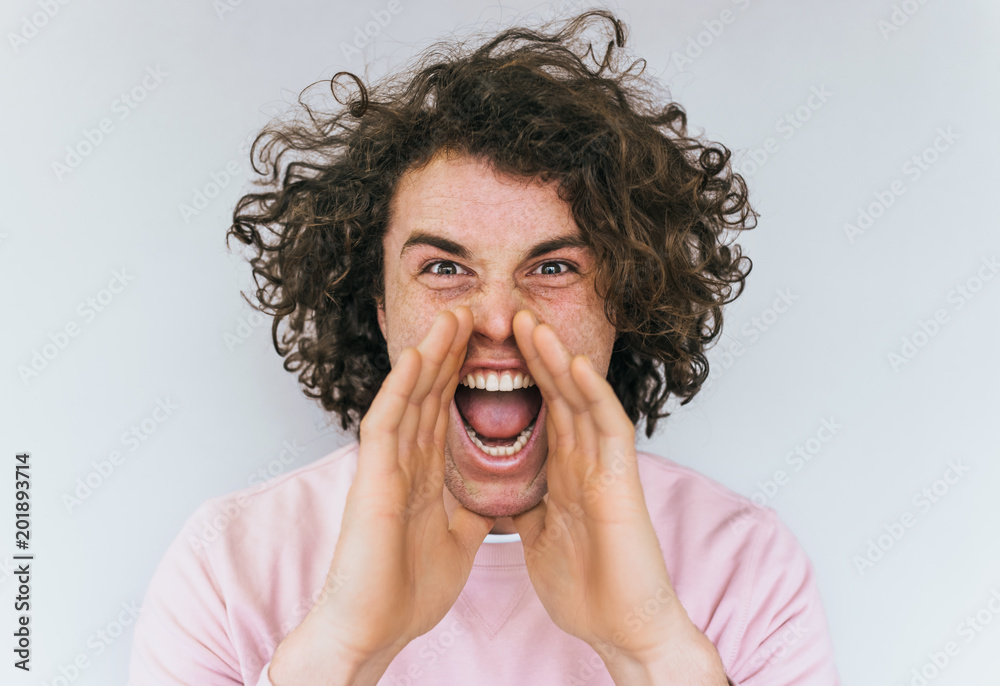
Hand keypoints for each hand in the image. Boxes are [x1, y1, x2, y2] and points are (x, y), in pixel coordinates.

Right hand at [269, 307, 494, 685]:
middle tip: (471, 313)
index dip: (462, 376)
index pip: (445, 412)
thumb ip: (472, 509)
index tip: (485, 344)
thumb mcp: (457, 540)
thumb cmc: (405, 590)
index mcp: (424, 475)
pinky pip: (385, 424)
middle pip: (428, 395)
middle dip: (449, 353)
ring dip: (428, 356)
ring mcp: (386, 468)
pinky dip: (400, 389)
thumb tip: (498, 493)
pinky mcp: (372, 480)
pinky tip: (417, 358)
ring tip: (451, 318)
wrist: (374, 630)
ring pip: (408, 398)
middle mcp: (403, 463)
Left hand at [510, 310, 726, 683]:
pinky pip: (608, 427)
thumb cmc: (588, 588)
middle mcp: (586, 462)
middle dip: (534, 355)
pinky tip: (571, 365)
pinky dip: (591, 394)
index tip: (489, 348)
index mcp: (565, 473)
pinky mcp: (622, 481)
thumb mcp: (539, 537)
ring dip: (557, 360)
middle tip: (508, 317)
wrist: (622, 629)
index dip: (519, 377)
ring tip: (531, 325)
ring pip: (581, 400)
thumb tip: (500, 491)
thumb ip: (525, 506)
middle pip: (559, 395)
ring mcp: (605, 468)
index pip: (541, 411)